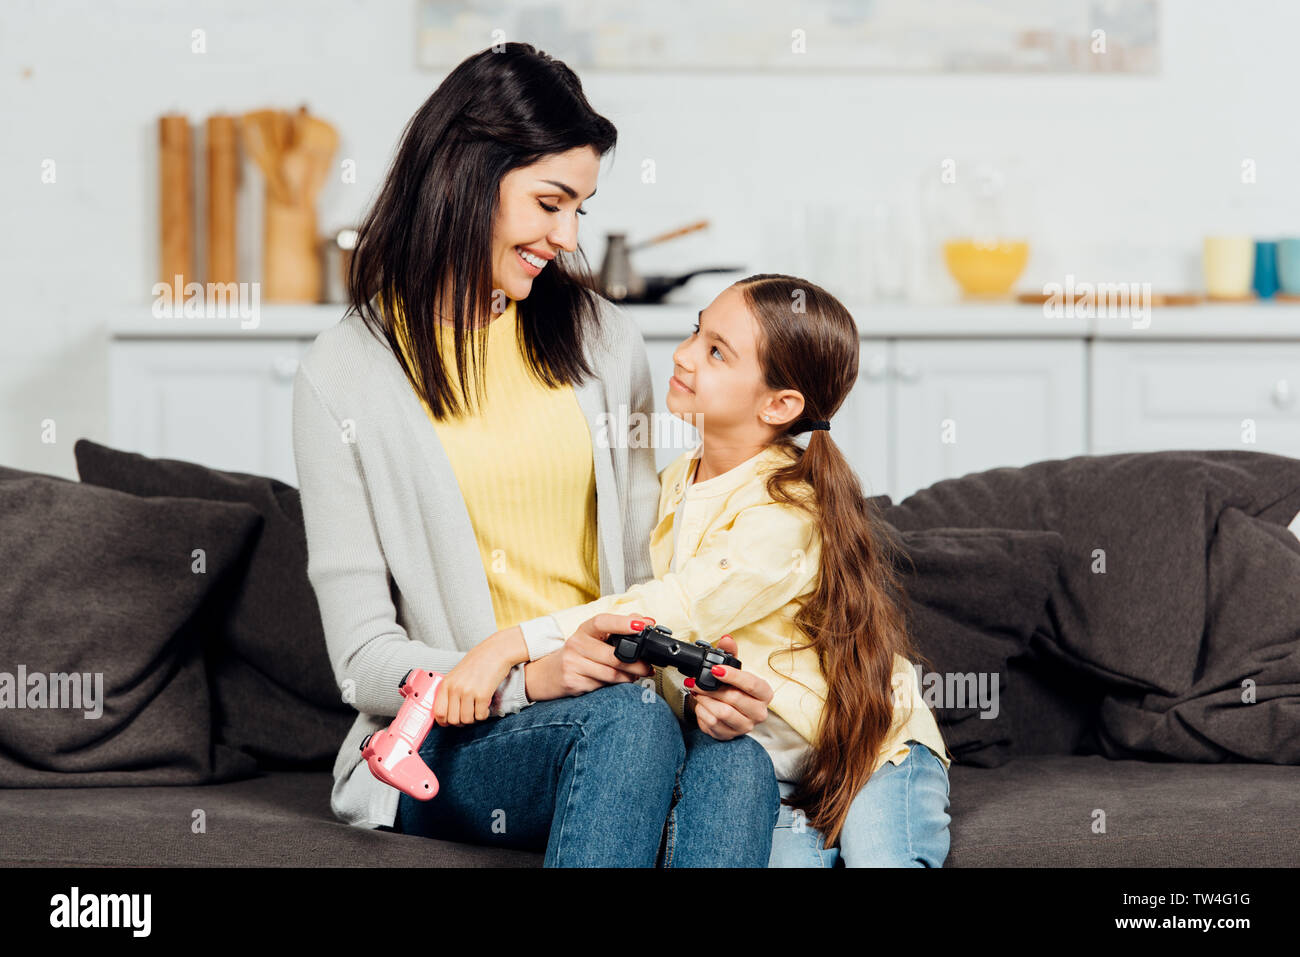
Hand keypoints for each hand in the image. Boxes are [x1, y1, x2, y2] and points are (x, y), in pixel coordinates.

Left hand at [433, 626, 526, 726]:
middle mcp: (455, 689)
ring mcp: (468, 692)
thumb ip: (450, 691)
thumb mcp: (456, 675)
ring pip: (467, 720)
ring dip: (473, 718)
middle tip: (467, 715)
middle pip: (453, 719)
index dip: (444, 721)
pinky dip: (483, 715)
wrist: (495, 652)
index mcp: (446, 684)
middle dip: (461, 721)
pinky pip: (480, 715)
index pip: (438, 712)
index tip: (449, 722)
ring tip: (477, 709)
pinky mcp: (483, 695)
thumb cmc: (477, 663)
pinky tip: (485, 707)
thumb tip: (447, 713)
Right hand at [523, 613, 655, 701]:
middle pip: (613, 656)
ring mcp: (572, 664)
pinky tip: (617, 683)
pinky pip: (601, 686)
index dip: (623, 623)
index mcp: (584, 630)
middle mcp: (576, 644)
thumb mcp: (592, 638)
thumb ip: (617, 627)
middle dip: (636, 664)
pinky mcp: (572, 682)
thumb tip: (644, 620)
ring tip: (635, 676)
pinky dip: (614, 687)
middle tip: (648, 667)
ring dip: (628, 677)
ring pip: (610, 674)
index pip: (603, 621)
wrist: (546, 675)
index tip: (642, 625)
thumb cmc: (576, 654)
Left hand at [684, 635, 772, 740]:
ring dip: (704, 701)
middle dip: (710, 688)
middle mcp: (759, 713)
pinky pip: (712, 725)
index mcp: (765, 693)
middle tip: (695, 682)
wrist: (730, 709)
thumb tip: (726, 639)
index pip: (751, 684)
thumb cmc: (735, 687)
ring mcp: (746, 727)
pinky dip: (702, 712)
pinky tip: (701, 705)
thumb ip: (730, 652)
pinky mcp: (730, 735)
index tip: (715, 669)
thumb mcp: (734, 668)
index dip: (732, 676)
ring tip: (697, 692)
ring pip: (721, 713)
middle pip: (733, 699)